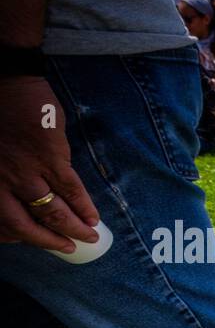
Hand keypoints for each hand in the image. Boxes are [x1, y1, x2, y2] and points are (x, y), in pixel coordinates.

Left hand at [0, 77, 99, 252]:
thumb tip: (23, 196)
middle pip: (24, 224)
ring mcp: (26, 171)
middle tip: (65, 246)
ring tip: (87, 236)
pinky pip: (71, 191)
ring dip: (72, 229)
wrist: (6, 81)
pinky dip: (84, 207)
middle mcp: (1, 180)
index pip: (0, 220)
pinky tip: (92, 217)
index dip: (15, 237)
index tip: (28, 242)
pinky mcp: (51, 158)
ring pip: (52, 212)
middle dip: (48, 240)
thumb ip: (3, 175)